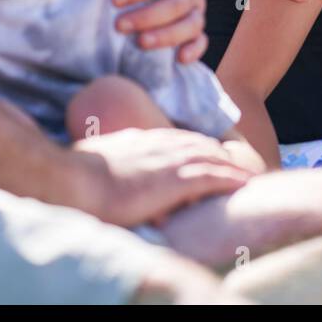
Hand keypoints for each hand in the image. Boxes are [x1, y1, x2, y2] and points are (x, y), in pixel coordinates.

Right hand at [67, 127, 254, 227]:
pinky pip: (212, 179)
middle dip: (220, 154)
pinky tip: (244, 183)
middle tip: (236, 163)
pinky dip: (231, 180)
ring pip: (212, 160)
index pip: (177, 138)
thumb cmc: (75, 170)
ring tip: (249, 175)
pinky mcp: (175, 183)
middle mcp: (161, 146)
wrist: (73, 180)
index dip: (196, 144)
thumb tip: (115, 146)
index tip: (208, 150)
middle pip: (200, 145)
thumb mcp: (97, 152)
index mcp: (142, 139)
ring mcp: (169, 163)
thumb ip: (112, 148)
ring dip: (232, 168)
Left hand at [110, 0, 206, 62]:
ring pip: (191, 24)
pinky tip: (178, 59)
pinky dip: (194, 51)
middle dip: (148, 16)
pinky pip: (201, 41)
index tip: (114, 0)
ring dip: (167, 36)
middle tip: (119, 25)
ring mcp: (197, 8)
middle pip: (178, 4)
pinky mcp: (195, 27)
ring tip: (140, 43)